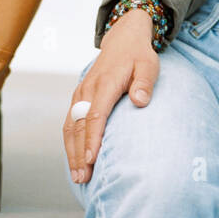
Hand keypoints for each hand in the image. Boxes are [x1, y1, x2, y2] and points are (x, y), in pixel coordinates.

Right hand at [63, 9, 160, 185]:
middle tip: (83, 177)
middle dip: (78, 154)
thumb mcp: (148, 65)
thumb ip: (145, 82)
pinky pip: (69, 123)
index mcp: (104, 84)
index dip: (92, 139)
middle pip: (78, 126)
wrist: (123, 40)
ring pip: (69, 127)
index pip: (95, 115)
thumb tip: (141, 100)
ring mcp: (80, 95)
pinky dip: (70, 143)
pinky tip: (75, 160)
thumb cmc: (139, 56)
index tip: (92, 159)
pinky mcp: (78, 99)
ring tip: (78, 176)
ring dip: (72, 152)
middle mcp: (87, 91)